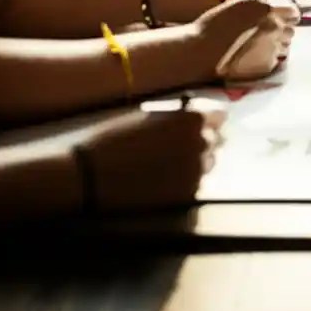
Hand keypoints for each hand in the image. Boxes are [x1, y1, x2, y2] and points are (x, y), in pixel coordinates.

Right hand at [76, 103, 225, 213]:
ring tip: (170, 163)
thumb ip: (176, 117)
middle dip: (202, 140)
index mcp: (190, 119)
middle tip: (181, 145)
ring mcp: (196, 171)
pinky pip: (197, 183)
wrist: (92, 176)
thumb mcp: (148, 116)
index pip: (218, 116)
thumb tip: (195, 118)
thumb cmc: (113, 139)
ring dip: (196, 161)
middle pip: (215, 140)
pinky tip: (165, 179)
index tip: (203, 123)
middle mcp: (200, 143)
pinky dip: (186, 180)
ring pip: (208, 163)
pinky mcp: (187, 194)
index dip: (209, 119)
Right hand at [194, 0, 299, 80]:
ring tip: (259, 44)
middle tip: (267, 31)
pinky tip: (254, 55)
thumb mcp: (240, 3)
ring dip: (277, 43)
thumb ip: (261, 2)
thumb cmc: (216, 24)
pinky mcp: (269, 65)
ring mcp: (274, 48)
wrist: (203, 51)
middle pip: (290, 30)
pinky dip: (269, 56)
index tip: (283, 17)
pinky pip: (277, 58)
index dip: (289, 14)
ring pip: (286, 45)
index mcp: (269, 11)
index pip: (293, 12)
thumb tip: (272, 6)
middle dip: (282, 30)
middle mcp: (276, 29)